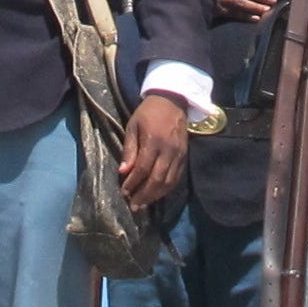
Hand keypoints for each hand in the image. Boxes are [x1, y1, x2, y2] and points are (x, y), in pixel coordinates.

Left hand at [120, 93, 192, 207]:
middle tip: (134, 205)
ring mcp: (179, 154)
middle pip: (156, 179)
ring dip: (155, 195)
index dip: (133, 183)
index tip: (124, 192)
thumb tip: (123, 171)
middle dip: (144, 195)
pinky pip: (177, 177)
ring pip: (168, 181)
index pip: (142, 168)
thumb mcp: (133, 126)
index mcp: (153, 141)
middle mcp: (168, 150)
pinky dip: (167, 189)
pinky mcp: (185, 156)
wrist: (173, 100)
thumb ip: (129, 149)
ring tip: (144, 204)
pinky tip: (158, 195)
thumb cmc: (148, 112)